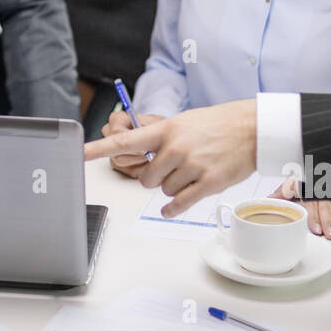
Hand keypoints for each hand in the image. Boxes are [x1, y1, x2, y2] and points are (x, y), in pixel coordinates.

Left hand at [84, 98, 255, 216]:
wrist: (251, 128)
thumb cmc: (216, 124)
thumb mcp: (183, 122)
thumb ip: (161, 138)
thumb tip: (143, 158)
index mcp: (165, 129)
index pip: (126, 140)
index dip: (100, 148)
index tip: (79, 153)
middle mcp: (175, 147)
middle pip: (145, 179)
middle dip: (155, 177)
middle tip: (173, 167)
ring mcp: (192, 166)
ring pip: (163, 191)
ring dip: (173, 187)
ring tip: (192, 170)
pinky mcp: (208, 183)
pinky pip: (179, 203)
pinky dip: (174, 208)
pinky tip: (174, 207)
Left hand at [270, 177, 330, 239]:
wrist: (320, 158)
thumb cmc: (306, 173)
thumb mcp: (293, 180)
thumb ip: (283, 191)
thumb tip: (269, 199)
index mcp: (309, 184)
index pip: (312, 202)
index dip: (314, 217)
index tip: (316, 229)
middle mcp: (323, 186)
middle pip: (327, 205)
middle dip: (329, 221)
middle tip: (330, 234)